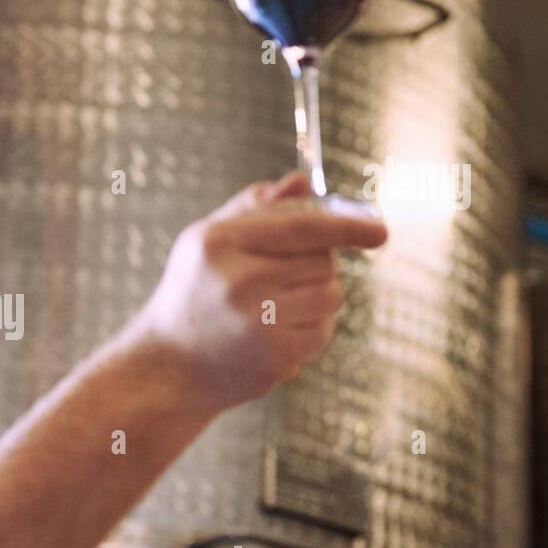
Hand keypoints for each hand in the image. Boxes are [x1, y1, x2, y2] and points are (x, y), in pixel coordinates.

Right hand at [135, 170, 387, 412]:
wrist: (166, 366)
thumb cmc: (192, 293)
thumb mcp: (207, 241)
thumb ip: (253, 207)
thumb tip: (302, 182)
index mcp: (219, 242)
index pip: (301, 226)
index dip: (347, 225)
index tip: (380, 230)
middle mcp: (238, 281)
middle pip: (323, 260)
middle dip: (317, 264)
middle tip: (284, 276)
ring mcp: (257, 322)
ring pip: (331, 295)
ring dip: (317, 297)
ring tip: (277, 306)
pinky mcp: (275, 357)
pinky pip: (323, 331)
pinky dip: (310, 329)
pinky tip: (274, 333)